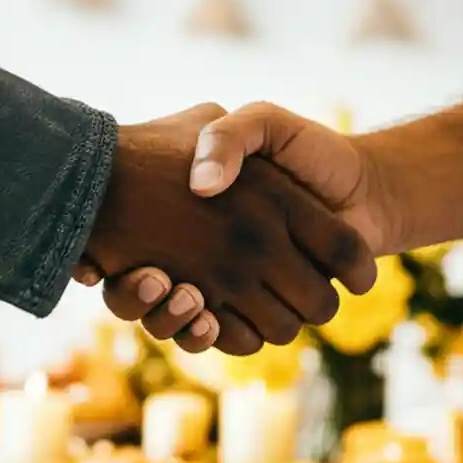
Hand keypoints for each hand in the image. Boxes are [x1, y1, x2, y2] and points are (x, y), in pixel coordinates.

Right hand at [81, 103, 376, 355]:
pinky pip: (222, 338)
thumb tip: (200, 184)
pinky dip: (212, 334)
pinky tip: (208, 315)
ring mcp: (228, 285)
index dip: (97, 256)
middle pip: (142, 294)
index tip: (94, 259)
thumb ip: (228, 134)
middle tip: (152, 280)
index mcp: (195, 213)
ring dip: (176, 317)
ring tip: (187, 295)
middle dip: (140, 297)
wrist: (368, 190)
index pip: (117, 244)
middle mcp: (203, 253)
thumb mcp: (262, 123)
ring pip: (179, 322)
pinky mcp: (254, 311)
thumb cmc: (311, 153)